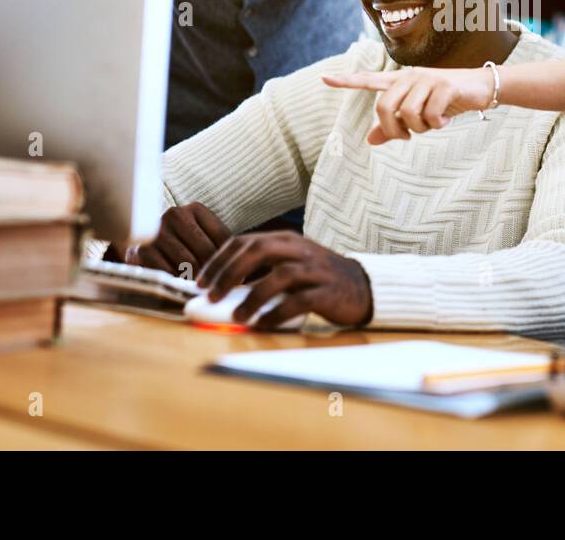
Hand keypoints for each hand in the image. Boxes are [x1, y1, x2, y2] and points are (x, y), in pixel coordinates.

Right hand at [116, 202, 230, 277]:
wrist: (136, 243)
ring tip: (199, 287)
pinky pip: (169, 273)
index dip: (231, 260)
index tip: (237, 277)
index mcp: (195, 209)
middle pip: (207, 252)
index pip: (223, 238)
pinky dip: (177, 283)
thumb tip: (241, 276)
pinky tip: (179, 285)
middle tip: (218, 288)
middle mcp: (175, 214)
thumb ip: (220, 248)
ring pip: (189, 264)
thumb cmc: (178, 244)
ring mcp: (157, 231)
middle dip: (214, 273)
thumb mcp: (201, 237)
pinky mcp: (143, 250)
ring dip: (196, 280)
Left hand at [196, 231, 372, 328]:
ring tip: (237, 316)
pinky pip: (298, 301)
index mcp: (286, 240)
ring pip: (279, 275)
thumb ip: (262, 269)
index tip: (201, 280)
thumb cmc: (318, 278)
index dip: (220, 260)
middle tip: (211, 295)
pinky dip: (277, 313)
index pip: (245, 241)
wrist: (362, 287)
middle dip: (229, 272)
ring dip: (253, 296)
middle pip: (258, 251)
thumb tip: (221, 287)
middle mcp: (299, 250)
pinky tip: (263, 324)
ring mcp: (315, 270)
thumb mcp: (291, 264)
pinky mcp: (327, 292)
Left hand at [322, 66, 495, 143]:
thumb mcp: (420, 115)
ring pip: (408, 114)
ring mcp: (427, 79)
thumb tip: (370, 140)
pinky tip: (447, 118)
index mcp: (401, 82)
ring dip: (421, 128)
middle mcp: (410, 76)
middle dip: (395, 130)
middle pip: (384, 107)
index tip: (324, 79)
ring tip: (434, 123)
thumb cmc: (447, 101)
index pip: (369, 80)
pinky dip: (438, 124)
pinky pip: (430, 115)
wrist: (481, 88)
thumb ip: (395, 126)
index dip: (347, 81)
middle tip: (409, 137)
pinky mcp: (444, 85)